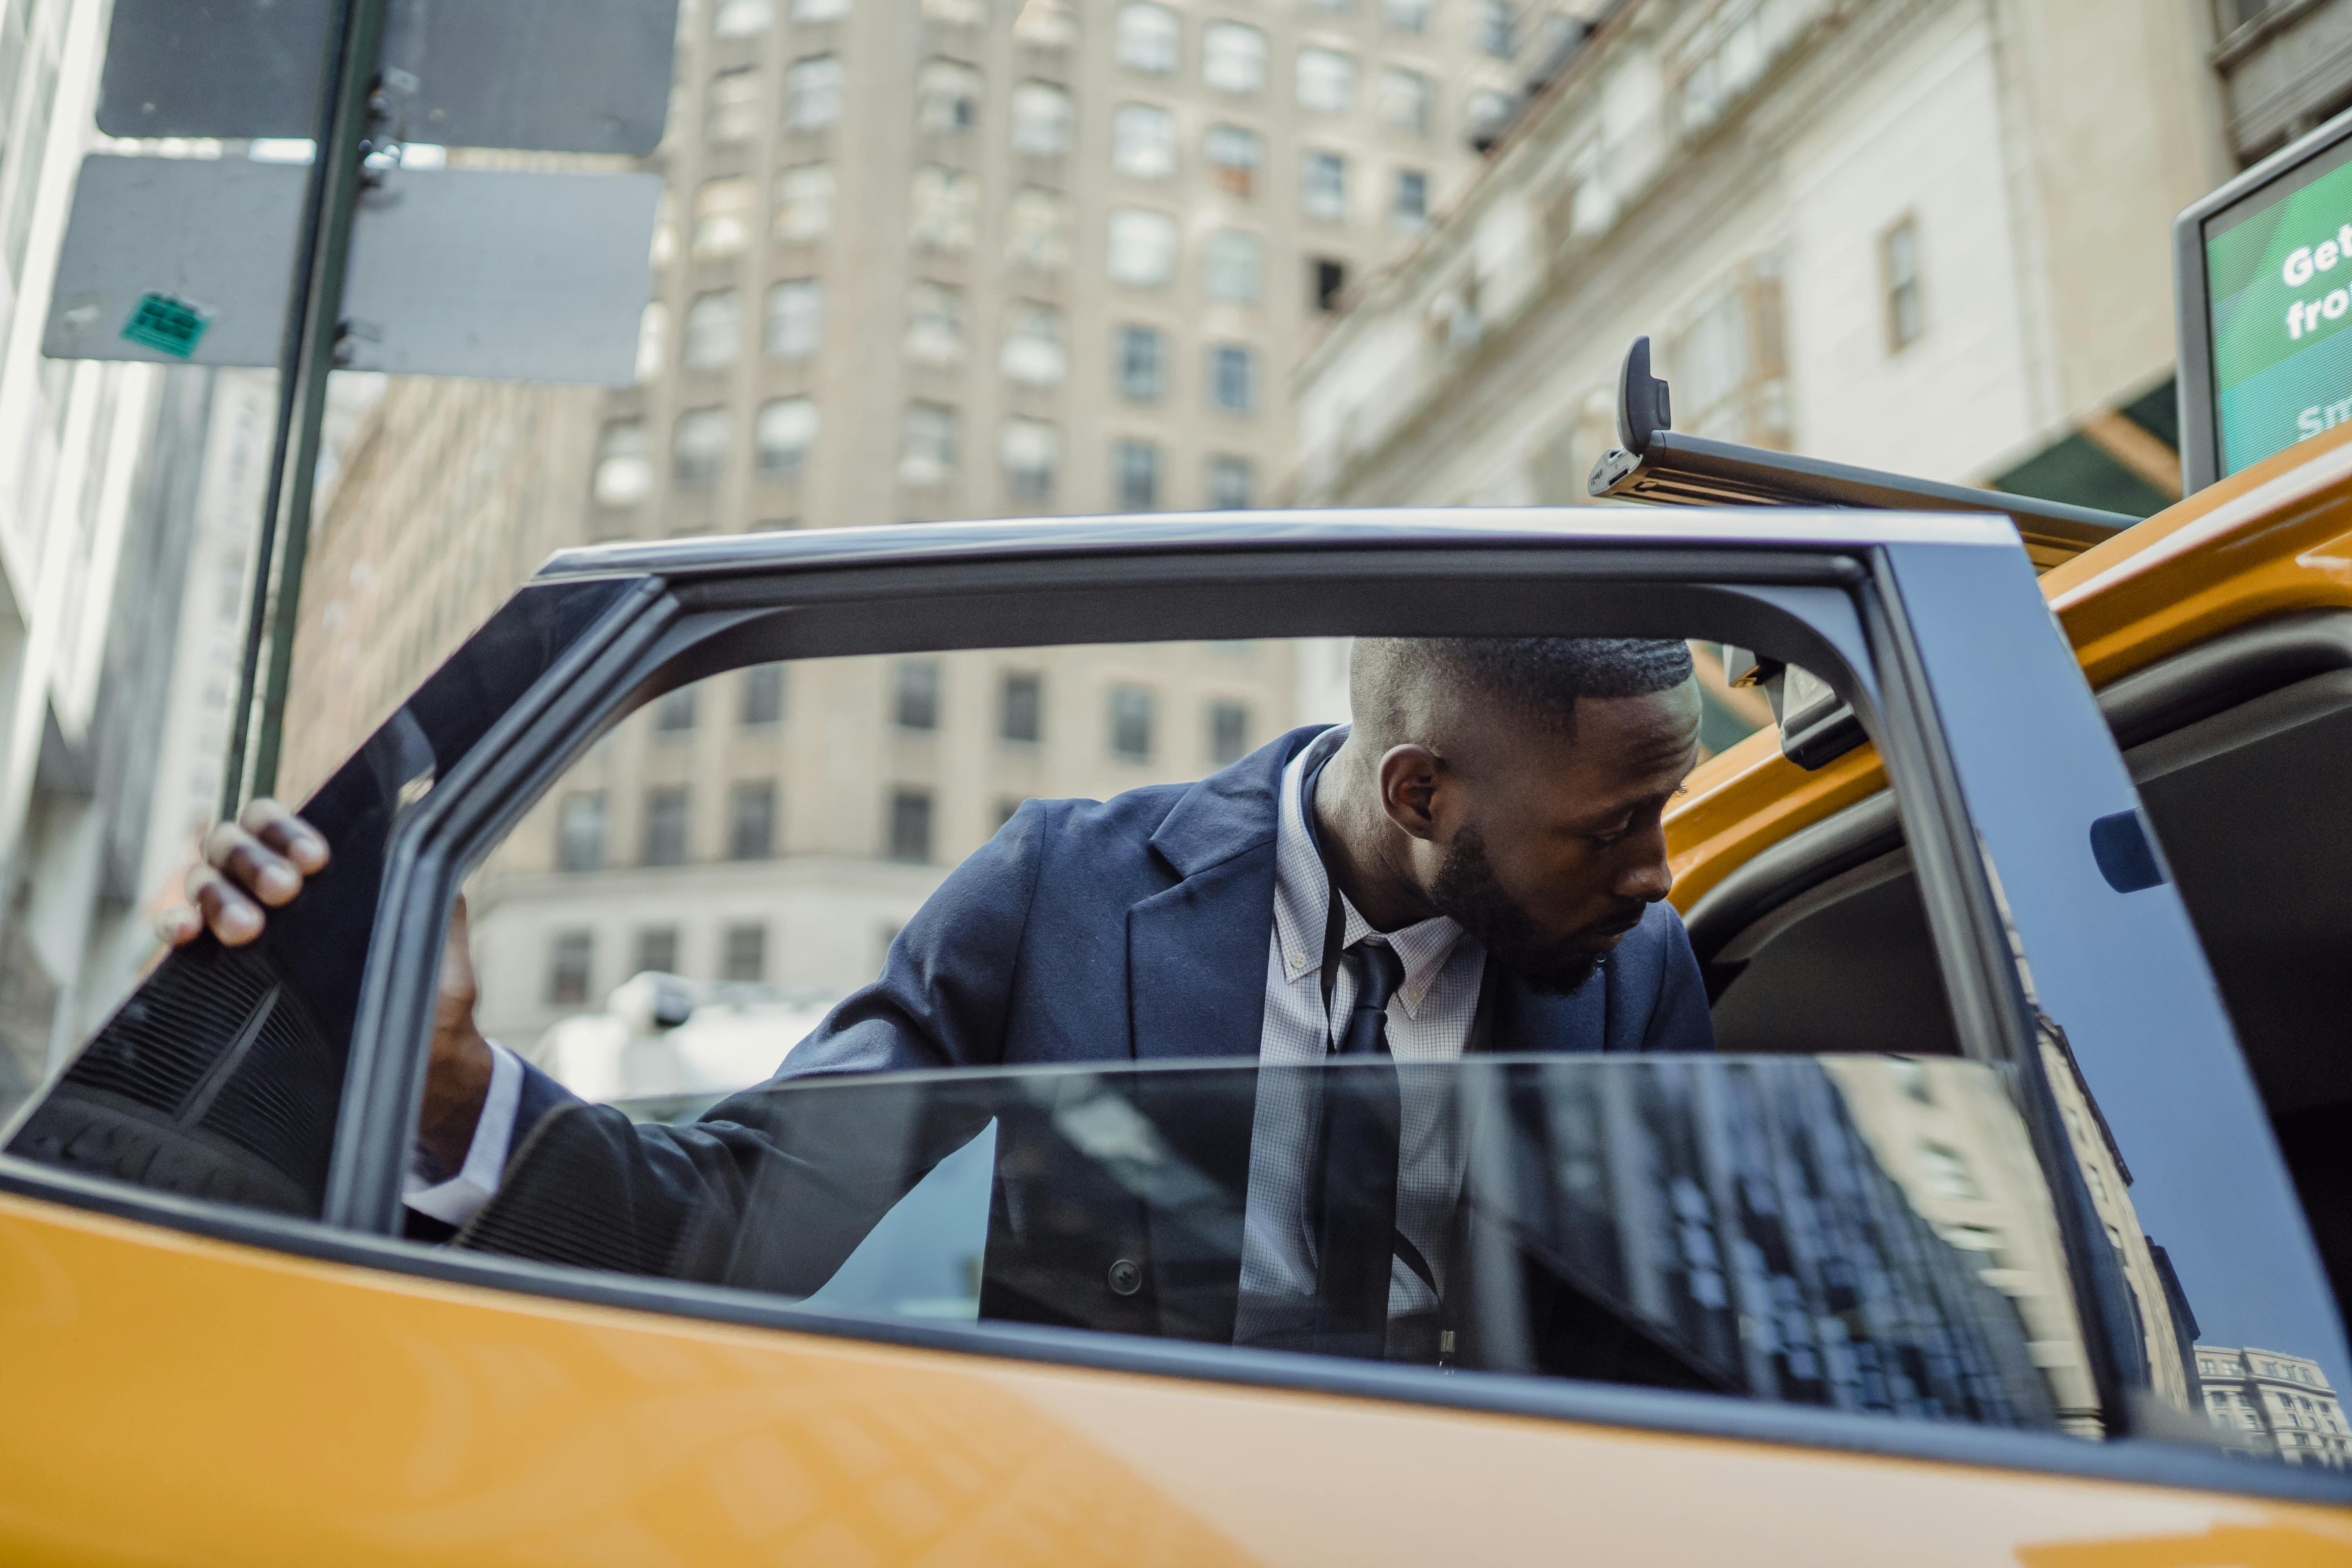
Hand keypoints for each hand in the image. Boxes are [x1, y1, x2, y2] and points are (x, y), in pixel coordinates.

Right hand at [161, 798, 494, 1171]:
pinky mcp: (208, 968)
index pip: (278, 823)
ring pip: (200, 881)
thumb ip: (432, 900)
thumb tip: (423, 852)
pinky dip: (174, 926)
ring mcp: (232, 924)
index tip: (315, 858)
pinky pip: (176, 934)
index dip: (286, 829)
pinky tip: (185, 936)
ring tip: (246, 929)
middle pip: (231, 843)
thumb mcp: (438, 948)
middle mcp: (265, 889)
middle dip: (253, 859)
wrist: (414, 1075)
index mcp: (316, 873)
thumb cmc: (425, 1004)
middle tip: (284, 890)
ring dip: (217, 896)